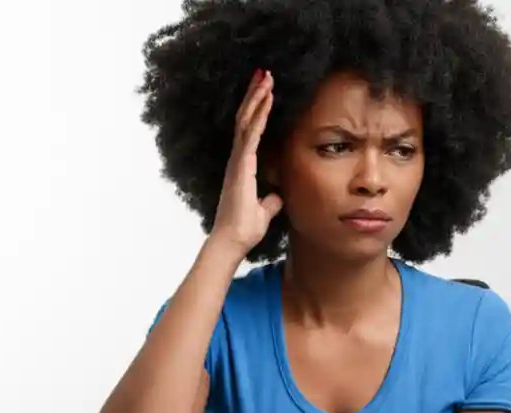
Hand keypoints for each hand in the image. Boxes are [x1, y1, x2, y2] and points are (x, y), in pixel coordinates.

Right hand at [209, 69, 283, 253]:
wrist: (232, 240)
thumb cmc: (244, 228)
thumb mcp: (265, 211)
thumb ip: (270, 200)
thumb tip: (277, 195)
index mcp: (242, 166)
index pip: (250, 130)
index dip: (257, 109)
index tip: (265, 91)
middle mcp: (238, 159)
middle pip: (246, 119)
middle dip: (254, 94)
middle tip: (263, 72)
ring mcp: (238, 161)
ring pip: (247, 120)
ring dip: (257, 97)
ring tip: (266, 76)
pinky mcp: (241, 166)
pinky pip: (251, 134)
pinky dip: (259, 115)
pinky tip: (267, 99)